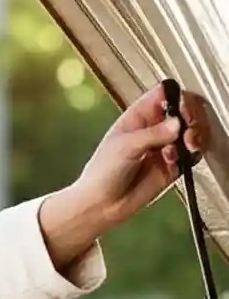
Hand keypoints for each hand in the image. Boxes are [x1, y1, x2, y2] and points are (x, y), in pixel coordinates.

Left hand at [71, 81, 210, 227]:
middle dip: (193, 117)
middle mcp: (155, 128)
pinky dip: (191, 154)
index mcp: (139, 115)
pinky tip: (175, 160)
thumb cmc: (103, 172)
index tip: (182, 109)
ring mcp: (166, 146)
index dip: (178, 96)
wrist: (103, 204)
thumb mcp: (124, 147)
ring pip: (194, 131)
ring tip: (186, 146)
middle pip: (186, 110)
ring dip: (195, 136)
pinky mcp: (174, 165)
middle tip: (187, 131)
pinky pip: (193, 154)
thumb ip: (152, 134)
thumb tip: (178, 123)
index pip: (166, 93)